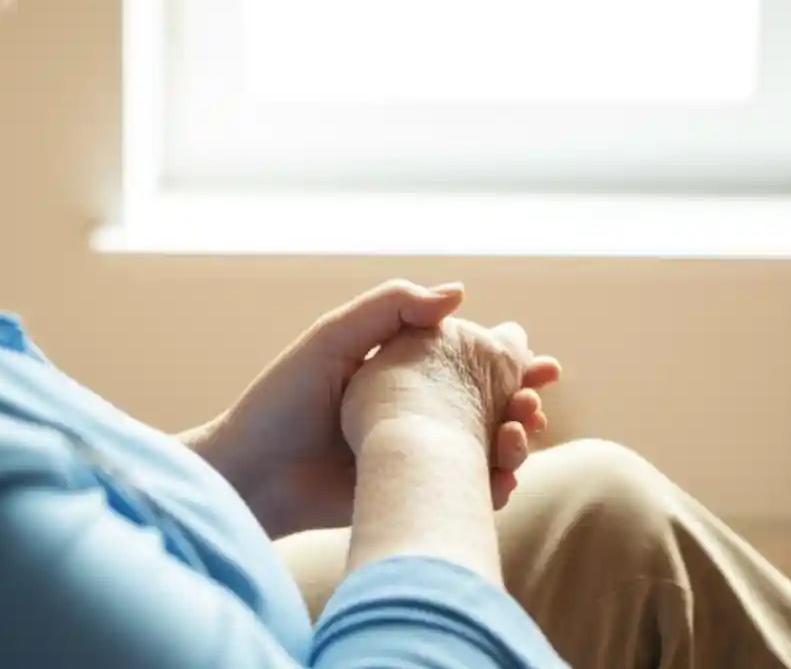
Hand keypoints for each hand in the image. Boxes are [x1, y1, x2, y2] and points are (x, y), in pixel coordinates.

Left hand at [189, 280, 559, 537]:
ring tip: (519, 434)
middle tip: (534, 401)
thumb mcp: (332, 339)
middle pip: (487, 407)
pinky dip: (492, 487)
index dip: (508, 361)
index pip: (466, 361)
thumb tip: (459, 294)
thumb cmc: (281, 402)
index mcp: (398, 372)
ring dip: (515, 443)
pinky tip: (503, 477)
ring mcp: (413, 456)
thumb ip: (390, 309)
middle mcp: (413, 413)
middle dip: (523, 404)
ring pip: (484, 450)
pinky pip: (464, 493)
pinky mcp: (408, 497)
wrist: (249, 476)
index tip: (540, 360)